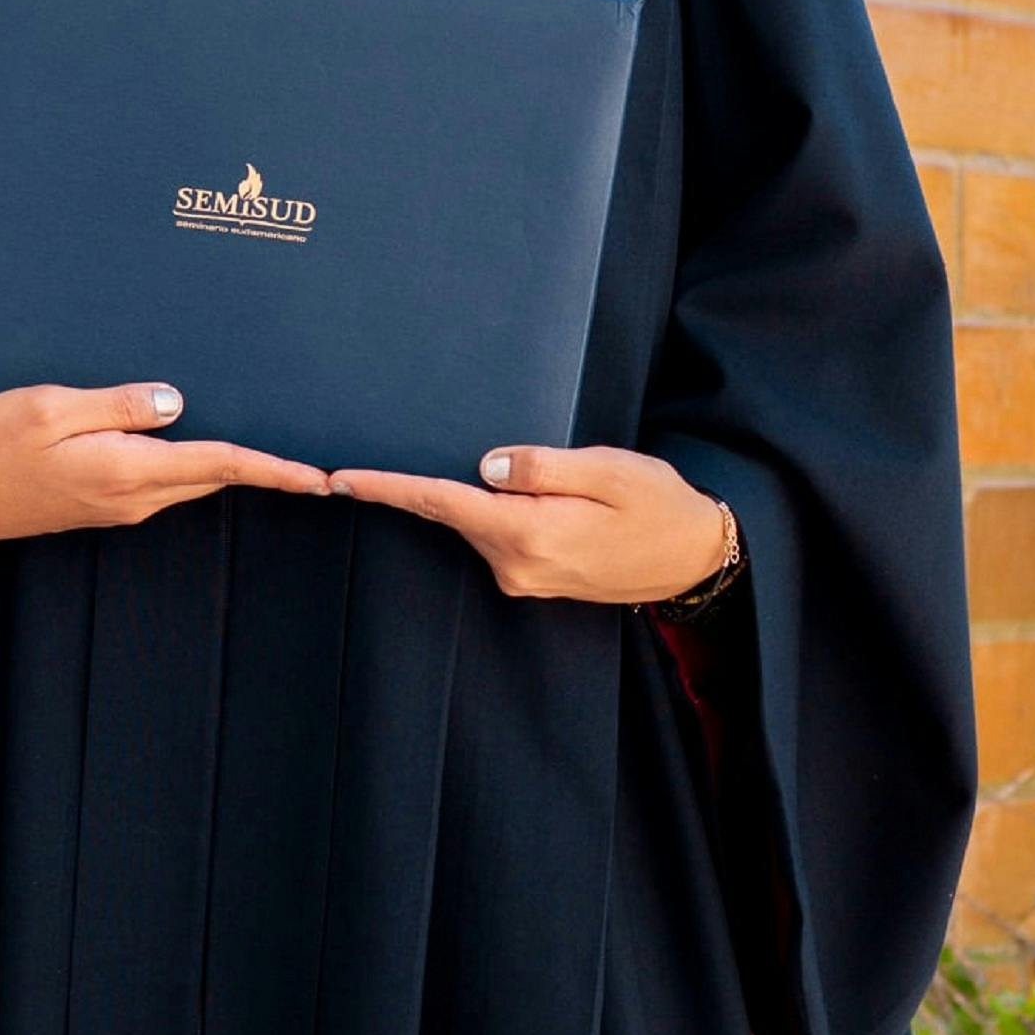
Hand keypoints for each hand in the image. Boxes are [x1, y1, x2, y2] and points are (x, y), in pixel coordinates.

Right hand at [0, 380, 331, 544]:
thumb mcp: (48, 408)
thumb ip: (115, 405)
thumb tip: (175, 401)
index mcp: (124, 471)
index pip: (218, 465)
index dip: (274, 468)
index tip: (320, 477)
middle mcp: (131, 497)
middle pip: (214, 477)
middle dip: (263, 467)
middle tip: (312, 454)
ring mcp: (118, 507)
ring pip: (190, 481)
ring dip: (228, 466)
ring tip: (270, 444)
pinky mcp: (103, 505)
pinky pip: (163, 482)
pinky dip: (192, 465)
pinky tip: (197, 440)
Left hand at [324, 442, 725, 606]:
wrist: (694, 556)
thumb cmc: (657, 504)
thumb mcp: (606, 469)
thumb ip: (541, 466)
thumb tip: (485, 465)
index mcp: (529, 533)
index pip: (442, 504)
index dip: (387, 489)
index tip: (340, 479)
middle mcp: (516, 565)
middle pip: (451, 513)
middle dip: (419, 484)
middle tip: (387, 455)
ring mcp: (523, 578)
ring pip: (474, 524)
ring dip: (467, 496)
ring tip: (497, 464)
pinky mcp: (533, 578)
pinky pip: (495, 536)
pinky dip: (489, 512)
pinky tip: (507, 491)